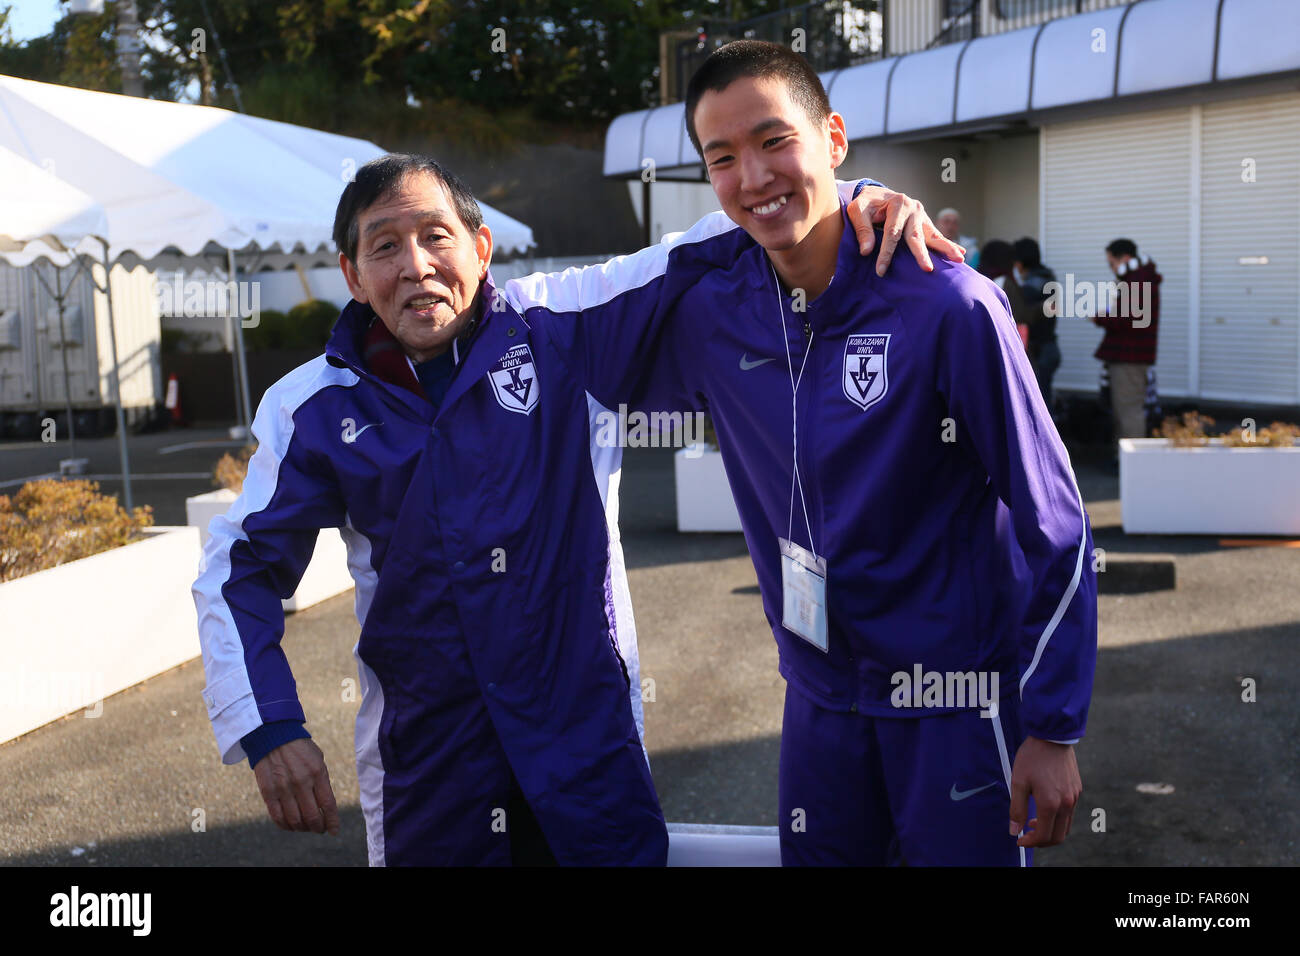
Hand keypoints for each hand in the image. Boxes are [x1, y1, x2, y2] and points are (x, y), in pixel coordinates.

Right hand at [252, 737, 340, 835]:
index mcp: (317, 772)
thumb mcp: (317, 760)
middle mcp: (301, 782)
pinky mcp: (268, 792)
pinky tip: (290, 826)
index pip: (328, 804)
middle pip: (312, 817)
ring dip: (302, 828)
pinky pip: (277, 817)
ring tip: (305, 827)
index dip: (332, 821)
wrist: (273, 735)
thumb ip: (322, 781)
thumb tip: (325, 806)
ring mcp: (283, 788)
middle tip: (320, 829)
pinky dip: (285, 826)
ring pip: (295, 820)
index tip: (334, 831)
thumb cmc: (299, 748)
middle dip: (318, 827)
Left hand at [847, 185, 965, 276]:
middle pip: (916, 235)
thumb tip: (866, 251)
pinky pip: (936, 235)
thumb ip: (862, 229)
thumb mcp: (857, 211)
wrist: (875, 195)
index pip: (892, 233)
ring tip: (959, 259)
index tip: (881, 271)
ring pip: (932, 235)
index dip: (886, 253)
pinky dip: (947, 244)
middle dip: (921, 253)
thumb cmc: (865, 205)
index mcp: (897, 203)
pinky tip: (960, 253)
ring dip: (945, 247)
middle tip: (927, 269)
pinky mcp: (924, 222)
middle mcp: (913, 208)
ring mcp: (921, 215)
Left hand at [1008, 736, 1080, 847]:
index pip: (1044, 836)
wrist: (1052, 736)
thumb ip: (1016, 808)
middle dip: (1042, 841)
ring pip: (1066, 826)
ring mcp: (1074, 797)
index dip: (1030, 842)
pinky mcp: (1077, 790)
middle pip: (1058, 837)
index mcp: (1051, 804)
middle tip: (1027, 835)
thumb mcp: (1018, 782)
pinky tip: (1045, 808)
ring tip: (1034, 822)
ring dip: (1051, 830)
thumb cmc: (1032, 757)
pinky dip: (1058, 819)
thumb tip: (1014, 831)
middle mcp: (1066, 804)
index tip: (1019, 839)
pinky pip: (1070, 813)